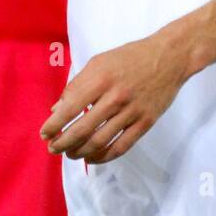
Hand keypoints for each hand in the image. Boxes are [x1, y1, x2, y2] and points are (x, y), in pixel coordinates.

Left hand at [41, 28, 187, 164]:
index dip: (54, 125)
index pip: (70, 108)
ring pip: (100, 141)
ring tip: (70, 154)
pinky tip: (91, 158)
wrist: (170, 57)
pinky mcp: (146, 122)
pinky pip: (121, 146)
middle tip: (53, 148)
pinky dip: (103, 157)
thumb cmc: (131, 57)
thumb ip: (77, 85)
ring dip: (79, 152)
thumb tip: (57, 110)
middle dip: (63, 143)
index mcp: (101, 79)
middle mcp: (116, 97)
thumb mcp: (99, 62)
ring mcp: (132, 111)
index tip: (44, 134)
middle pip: (82, 129)